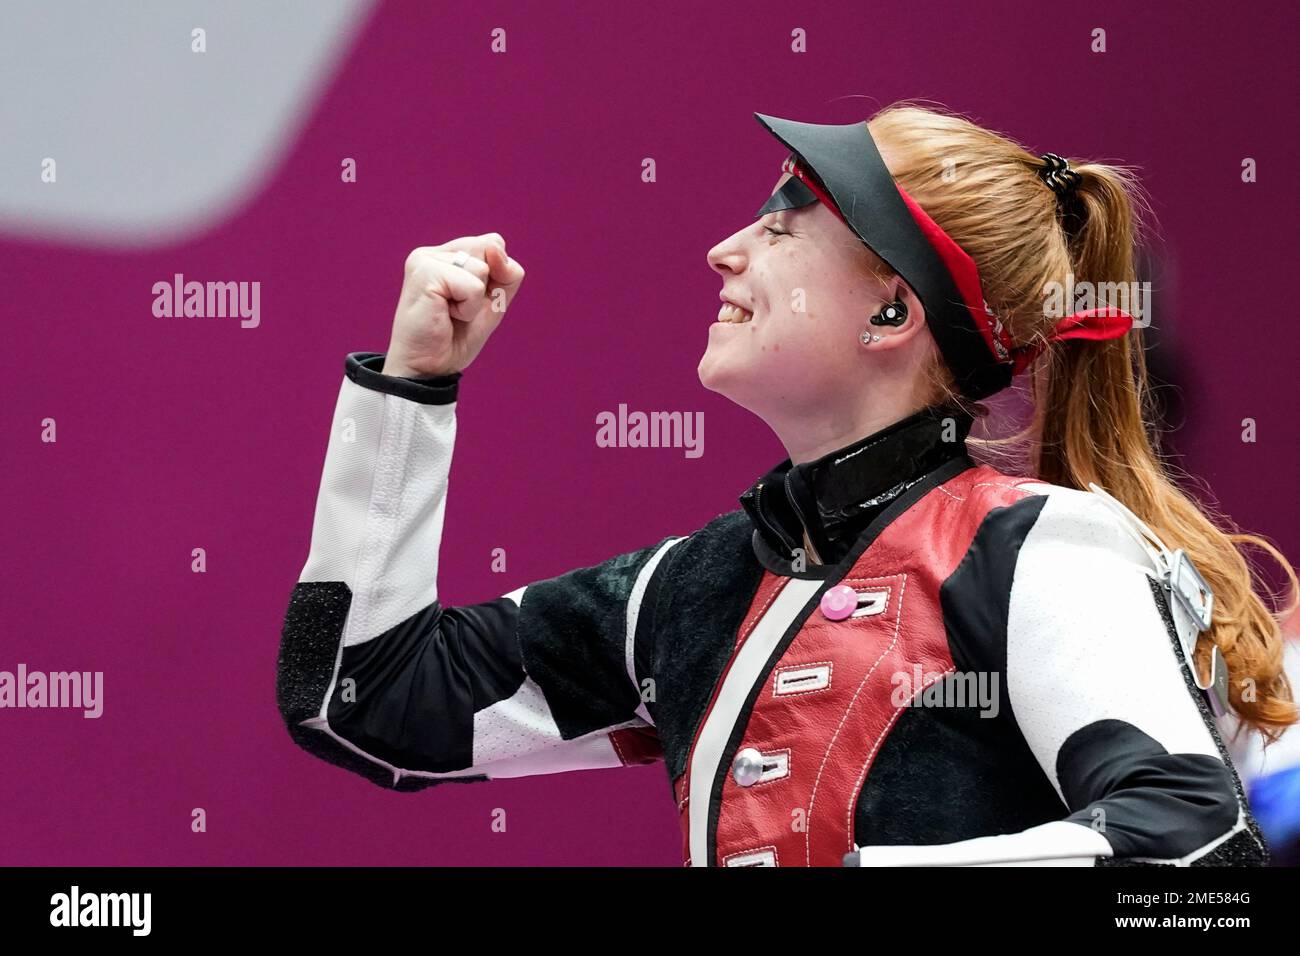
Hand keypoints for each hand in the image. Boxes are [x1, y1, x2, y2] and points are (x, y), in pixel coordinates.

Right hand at [382, 233, 524, 376]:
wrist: (429, 368)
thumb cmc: (456, 337)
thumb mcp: (494, 302)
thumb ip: (507, 272)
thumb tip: (495, 247)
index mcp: (449, 254)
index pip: (494, 243)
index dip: (497, 275)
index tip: (470, 300)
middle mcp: (435, 252)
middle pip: (490, 248)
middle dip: (486, 287)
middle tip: (459, 310)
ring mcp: (426, 258)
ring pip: (483, 268)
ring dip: (475, 301)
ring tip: (450, 313)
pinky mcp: (424, 271)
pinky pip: (473, 286)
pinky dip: (468, 308)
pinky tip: (445, 314)